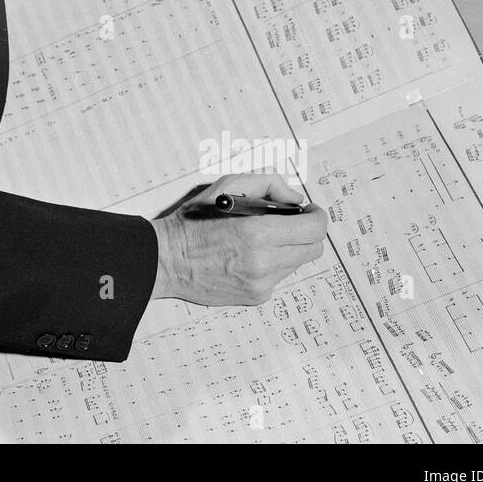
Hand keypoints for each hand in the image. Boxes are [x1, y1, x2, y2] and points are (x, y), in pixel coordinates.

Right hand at [150, 174, 327, 306]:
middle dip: (307, 232)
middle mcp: (264, 263)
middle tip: (290, 221)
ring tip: (260, 237)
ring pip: (297, 263)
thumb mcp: (225, 186)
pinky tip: (248, 255)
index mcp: (257, 233)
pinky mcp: (256, 297)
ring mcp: (261, 284)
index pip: (314, 228)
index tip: (310, 210)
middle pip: (313, 249)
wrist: (166, 259)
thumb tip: (294, 198)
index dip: (317, 215)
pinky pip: (279, 277)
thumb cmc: (192, 222)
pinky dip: (272, 263)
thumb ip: (267, 184)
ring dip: (288, 248)